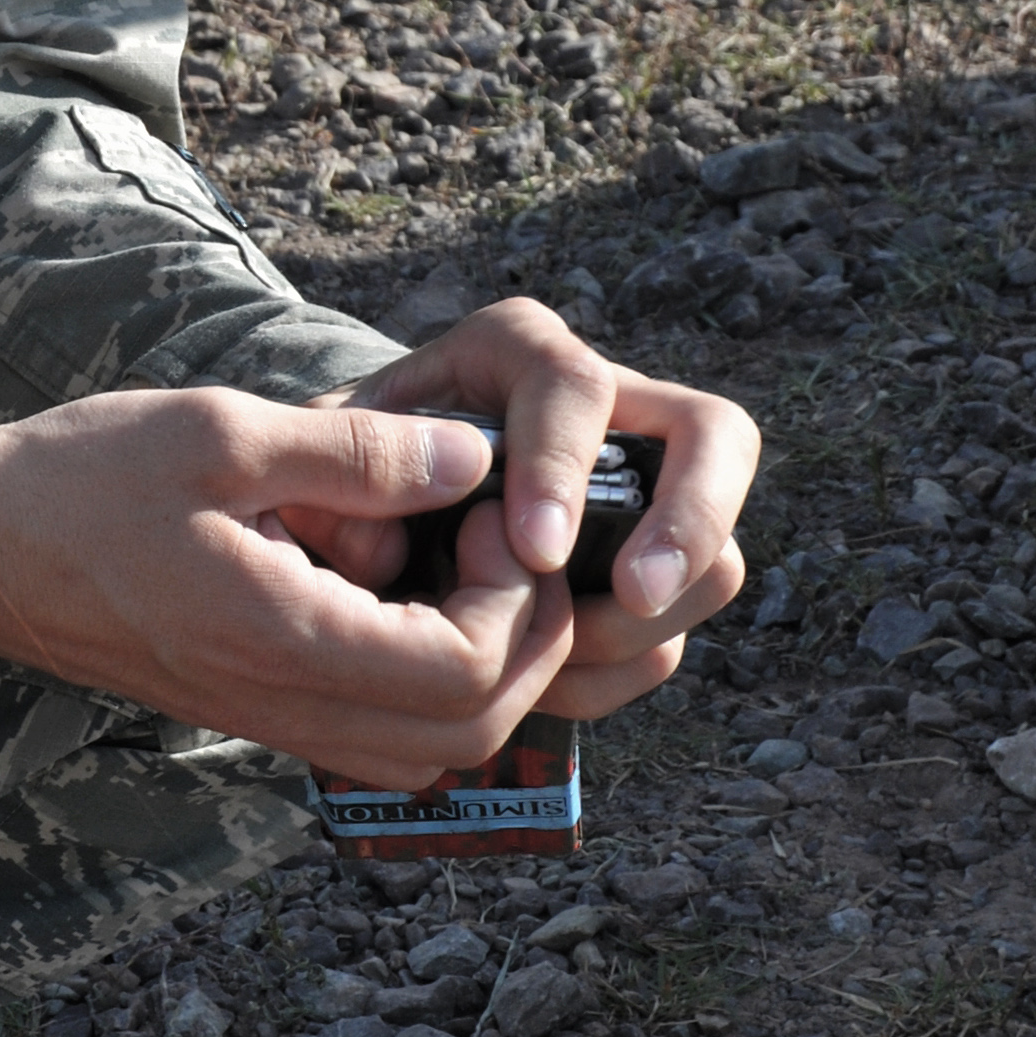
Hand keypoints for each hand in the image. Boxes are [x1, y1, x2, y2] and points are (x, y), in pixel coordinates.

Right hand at [0, 380, 589, 790]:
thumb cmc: (83, 478)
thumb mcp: (222, 432)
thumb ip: (357, 452)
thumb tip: (477, 460)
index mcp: (281, 638)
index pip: (464, 672)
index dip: (518, 602)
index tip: (492, 512)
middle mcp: (282, 705)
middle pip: (470, 733)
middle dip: (526, 645)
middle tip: (508, 547)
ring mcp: (267, 721)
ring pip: (430, 754)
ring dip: (484, 677)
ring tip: (467, 574)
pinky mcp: (252, 713)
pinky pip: (376, 742)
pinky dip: (426, 693)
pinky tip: (406, 601)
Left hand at [353, 295, 758, 726]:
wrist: (358, 504)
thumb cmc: (339, 467)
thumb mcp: (319, 450)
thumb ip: (341, 472)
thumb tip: (386, 540)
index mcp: (517, 354)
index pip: (576, 387)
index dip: (565, 469)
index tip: (535, 552)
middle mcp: (607, 405)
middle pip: (715, 439)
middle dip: (686, 526)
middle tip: (632, 596)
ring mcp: (645, 491)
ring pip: (715, 552)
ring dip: (646, 622)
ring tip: (551, 657)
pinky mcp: (646, 569)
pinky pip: (675, 629)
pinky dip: (619, 668)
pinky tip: (545, 682)